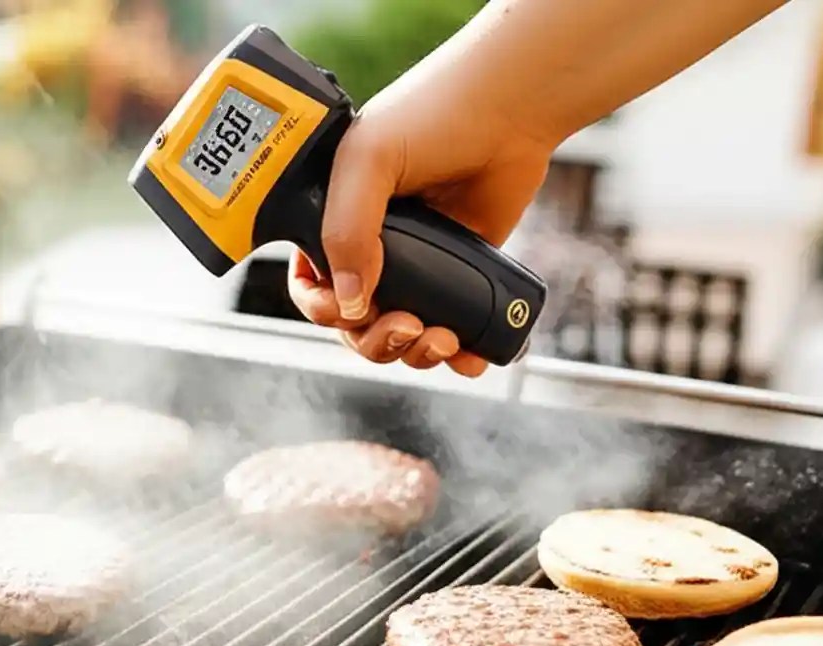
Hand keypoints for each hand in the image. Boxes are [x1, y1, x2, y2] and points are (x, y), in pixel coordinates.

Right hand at [287, 57, 553, 377]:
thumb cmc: (433, 114)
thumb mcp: (367, 161)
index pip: (311, 286)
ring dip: (415, 353)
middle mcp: (371, 247)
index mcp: (333, 220)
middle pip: (355, 324)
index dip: (324, 310)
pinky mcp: (462, 276)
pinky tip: (469, 357)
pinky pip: (451, 330)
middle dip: (376, 340)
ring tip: (442, 339)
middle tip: (408, 327)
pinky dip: (457, 355)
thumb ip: (346, 231)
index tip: (350, 311)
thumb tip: (351, 304)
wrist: (511, 110)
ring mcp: (418, 265)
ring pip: (400, 335)